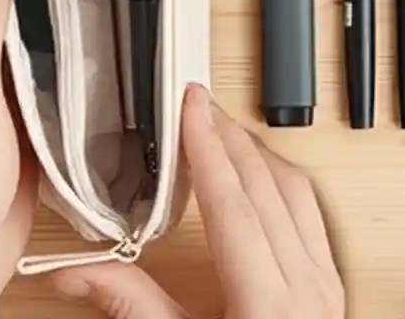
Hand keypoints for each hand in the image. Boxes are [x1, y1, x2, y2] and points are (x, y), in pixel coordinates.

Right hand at [49, 84, 344, 317]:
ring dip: (259, 156)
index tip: (190, 107)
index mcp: (268, 303)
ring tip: (223, 133)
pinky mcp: (331, 293)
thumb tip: (73, 274)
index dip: (207, 148)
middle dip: (231, 138)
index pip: (235, 203)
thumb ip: (130, 308)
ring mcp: (327, 289)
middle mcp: (308, 289)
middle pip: (270, 188)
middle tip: (197, 106)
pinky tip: (261, 180)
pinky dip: (282, 185)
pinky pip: (312, 218)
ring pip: (299, 196)